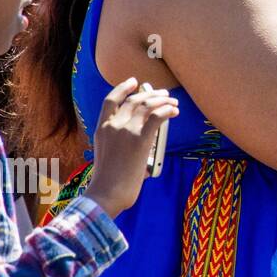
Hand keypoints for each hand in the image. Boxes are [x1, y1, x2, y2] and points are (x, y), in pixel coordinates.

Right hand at [84, 78, 178, 218]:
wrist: (106, 193)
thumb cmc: (108, 181)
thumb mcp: (106, 154)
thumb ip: (119, 142)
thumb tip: (142, 140)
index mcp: (101, 129)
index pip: (110, 100)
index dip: (123, 88)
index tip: (134, 82)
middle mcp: (112, 126)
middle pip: (134, 100)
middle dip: (151, 94)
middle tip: (164, 94)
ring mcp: (126, 131)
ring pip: (147, 105)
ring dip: (163, 100)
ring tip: (173, 102)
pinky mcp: (140, 139)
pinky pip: (158, 116)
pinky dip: (168, 110)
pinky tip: (174, 111)